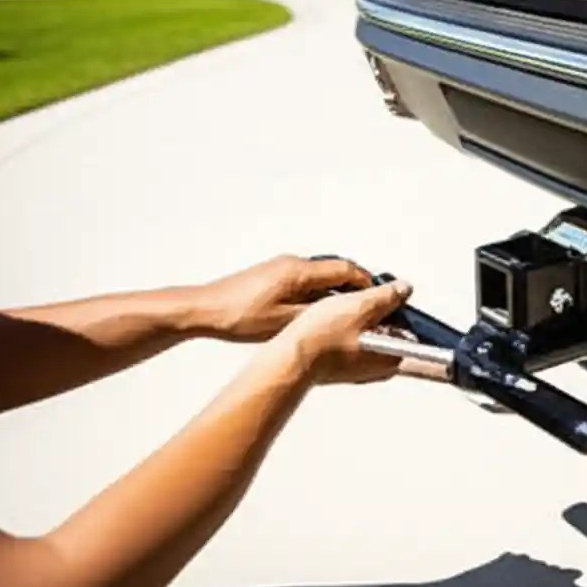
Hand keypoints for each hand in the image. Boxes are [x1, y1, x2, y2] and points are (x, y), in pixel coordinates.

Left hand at [193, 256, 372, 340]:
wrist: (205, 309)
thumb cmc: (238, 316)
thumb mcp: (284, 322)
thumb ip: (317, 314)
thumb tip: (343, 312)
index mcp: (299, 272)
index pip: (346, 270)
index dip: (368, 282)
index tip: (382, 294)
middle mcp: (292, 264)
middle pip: (336, 269)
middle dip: (357, 285)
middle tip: (372, 303)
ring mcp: (281, 268)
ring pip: (322, 274)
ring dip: (339, 289)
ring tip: (350, 310)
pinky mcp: (273, 276)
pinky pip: (307, 279)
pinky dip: (322, 291)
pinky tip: (321, 310)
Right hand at [274, 278, 413, 384]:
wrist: (289, 359)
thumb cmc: (321, 338)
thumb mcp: (360, 306)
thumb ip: (387, 296)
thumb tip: (403, 289)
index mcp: (391, 356)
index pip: (409, 329)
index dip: (397, 307)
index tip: (387, 295)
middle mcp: (378, 369)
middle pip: (389, 332)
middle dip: (377, 312)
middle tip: (360, 299)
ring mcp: (359, 370)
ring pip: (368, 336)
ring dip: (359, 319)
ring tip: (342, 308)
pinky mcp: (341, 368)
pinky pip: (350, 343)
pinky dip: (344, 329)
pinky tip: (330, 320)